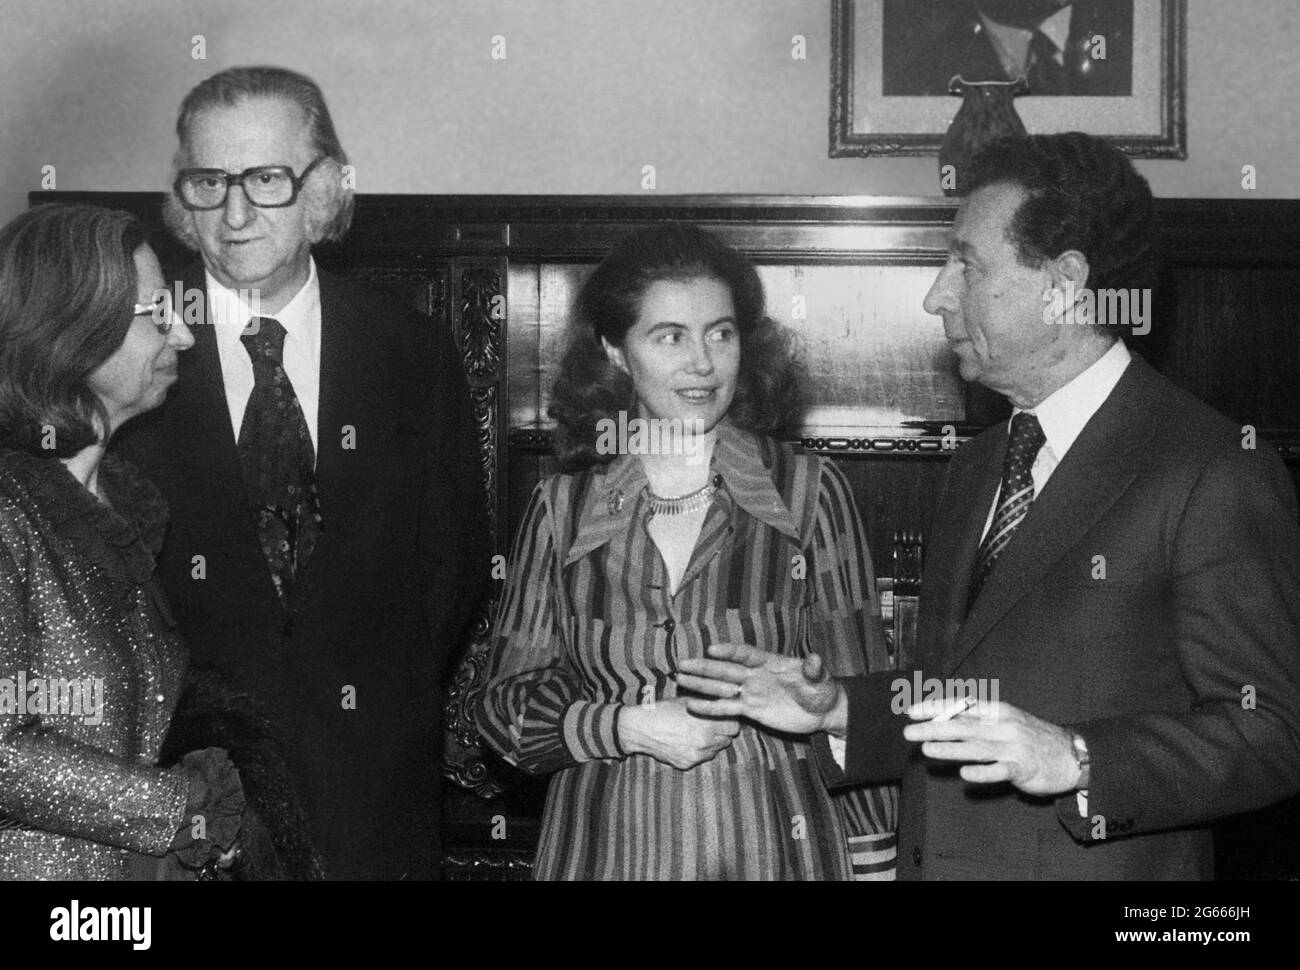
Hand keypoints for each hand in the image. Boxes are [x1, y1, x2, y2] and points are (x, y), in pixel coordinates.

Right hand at [618, 698, 739, 769]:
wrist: (640, 728)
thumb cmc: (664, 709)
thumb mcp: (688, 700)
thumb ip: (709, 703)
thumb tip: (727, 700)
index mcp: (707, 725)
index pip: (734, 727)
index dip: (730, 720)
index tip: (724, 715)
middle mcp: (704, 743)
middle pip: (727, 739)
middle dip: (723, 731)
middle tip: (714, 722)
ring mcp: (696, 756)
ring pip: (716, 750)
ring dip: (713, 741)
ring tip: (700, 730)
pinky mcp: (686, 764)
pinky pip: (702, 757)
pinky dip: (700, 750)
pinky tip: (689, 740)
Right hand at [676, 643, 846, 736]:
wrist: (821, 710)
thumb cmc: (821, 689)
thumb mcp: (821, 679)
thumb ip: (814, 670)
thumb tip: (815, 659)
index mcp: (769, 663)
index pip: (746, 654)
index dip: (730, 651)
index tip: (712, 650)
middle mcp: (755, 675)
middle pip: (726, 669)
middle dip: (705, 667)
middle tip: (683, 664)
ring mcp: (751, 692)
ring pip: (722, 687)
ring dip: (701, 684)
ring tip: (680, 679)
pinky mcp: (751, 710)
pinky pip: (727, 708)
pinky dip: (710, 708)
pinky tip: (692, 706)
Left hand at [902, 698, 1082, 795]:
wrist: (1073, 754)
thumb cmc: (1031, 737)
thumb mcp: (1006, 721)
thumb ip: (978, 721)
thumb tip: (942, 718)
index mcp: (998, 711)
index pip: (962, 707)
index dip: (936, 708)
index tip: (911, 710)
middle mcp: (1003, 726)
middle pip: (963, 727)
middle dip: (934, 728)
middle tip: (908, 731)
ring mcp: (1013, 748)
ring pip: (977, 748)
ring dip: (950, 748)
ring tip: (926, 749)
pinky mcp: (1023, 769)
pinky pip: (1000, 771)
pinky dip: (983, 773)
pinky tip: (965, 775)